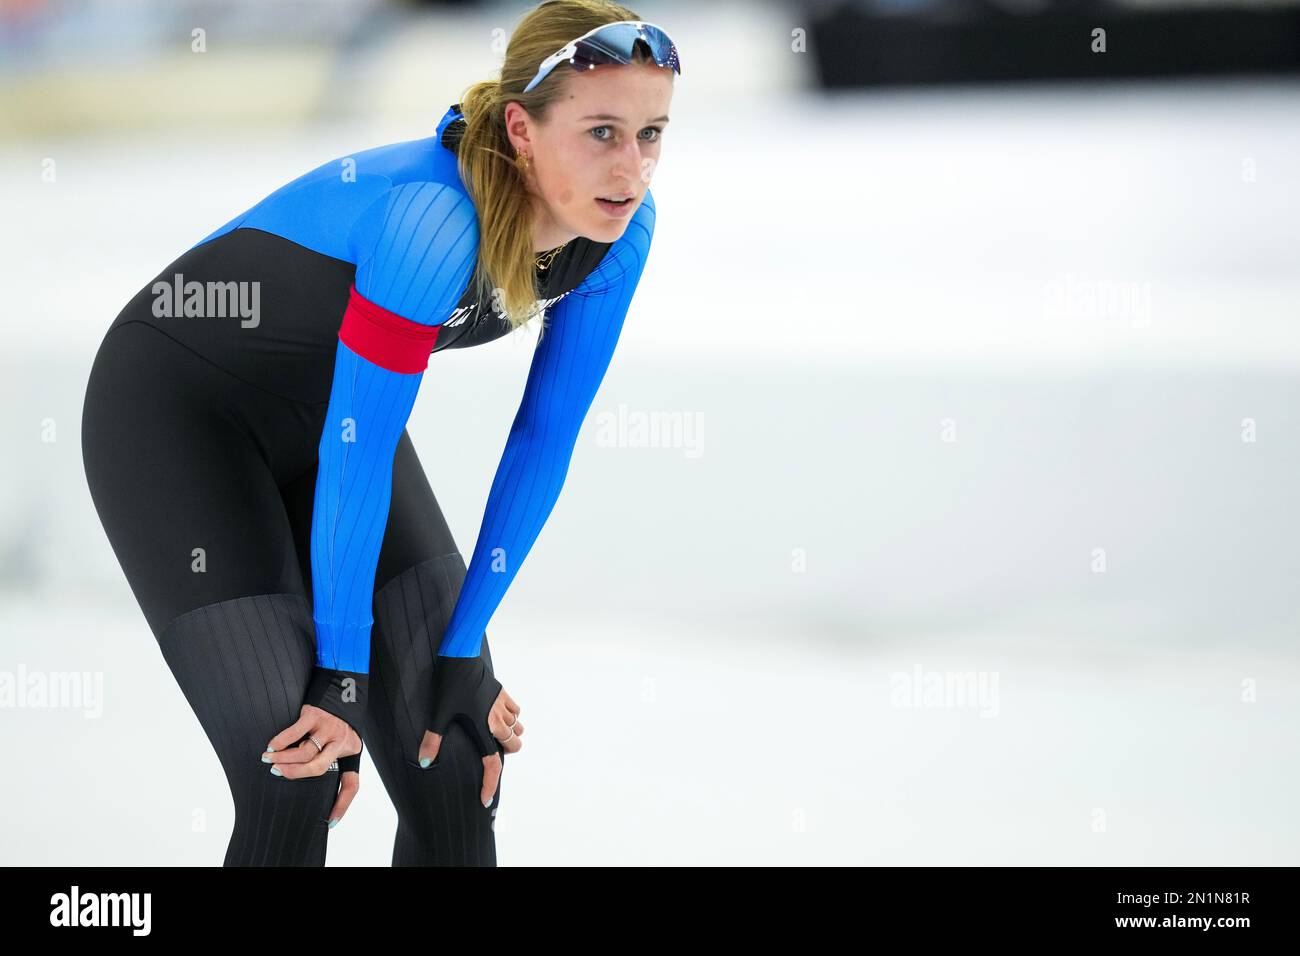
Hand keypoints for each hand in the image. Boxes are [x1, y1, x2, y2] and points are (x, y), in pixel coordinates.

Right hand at [262, 705, 362, 825]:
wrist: (345, 681)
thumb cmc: (341, 716)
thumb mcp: (345, 738)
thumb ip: (333, 756)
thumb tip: (308, 775)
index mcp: (352, 751)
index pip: (351, 784)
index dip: (342, 805)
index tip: (329, 823)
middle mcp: (342, 742)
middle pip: (318, 769)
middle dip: (295, 775)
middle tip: (278, 774)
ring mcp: (329, 728)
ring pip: (303, 752)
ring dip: (282, 758)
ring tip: (269, 760)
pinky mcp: (315, 715)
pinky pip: (295, 732)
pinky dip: (281, 741)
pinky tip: (271, 746)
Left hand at [419, 655, 522, 807]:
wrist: (461, 655)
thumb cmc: (449, 684)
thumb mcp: (438, 713)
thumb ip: (432, 740)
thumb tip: (423, 763)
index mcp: (482, 727)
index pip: (492, 762)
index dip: (490, 783)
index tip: (486, 798)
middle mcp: (496, 719)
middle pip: (513, 746)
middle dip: (505, 753)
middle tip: (488, 753)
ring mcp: (502, 705)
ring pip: (516, 729)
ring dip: (509, 735)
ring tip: (492, 735)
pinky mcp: (503, 692)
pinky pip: (515, 711)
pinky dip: (511, 718)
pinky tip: (497, 717)